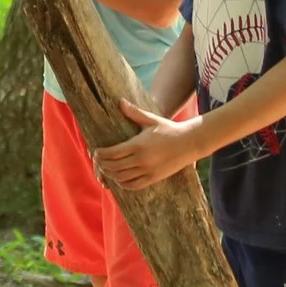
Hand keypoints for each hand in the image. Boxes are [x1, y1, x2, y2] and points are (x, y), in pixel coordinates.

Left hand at [94, 99, 209, 189]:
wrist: (190, 142)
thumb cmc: (169, 129)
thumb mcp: (151, 120)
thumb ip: (134, 112)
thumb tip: (120, 101)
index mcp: (138, 145)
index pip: (112, 153)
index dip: (100, 154)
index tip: (95, 152)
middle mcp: (141, 159)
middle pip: (113, 167)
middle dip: (102, 165)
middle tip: (97, 161)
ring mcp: (148, 171)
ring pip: (121, 178)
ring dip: (110, 175)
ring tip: (105, 169)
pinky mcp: (154, 178)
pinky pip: (133, 185)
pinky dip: (123, 184)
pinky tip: (119, 179)